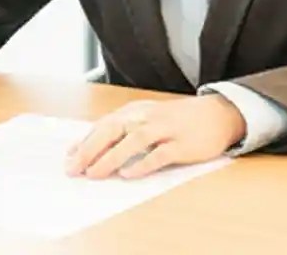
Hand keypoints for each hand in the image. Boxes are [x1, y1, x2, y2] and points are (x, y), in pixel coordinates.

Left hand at [65, 95, 245, 179]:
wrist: (217, 114)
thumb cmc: (176, 120)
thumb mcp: (147, 118)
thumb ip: (121, 131)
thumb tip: (89, 149)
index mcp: (135, 111)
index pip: (104, 125)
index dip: (85, 141)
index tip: (68, 158)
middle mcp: (147, 117)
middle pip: (113, 130)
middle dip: (90, 149)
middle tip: (73, 168)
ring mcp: (166, 129)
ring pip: (134, 141)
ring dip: (112, 157)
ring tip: (94, 173)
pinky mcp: (183, 144)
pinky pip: (160, 154)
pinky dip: (143, 164)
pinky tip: (129, 175)